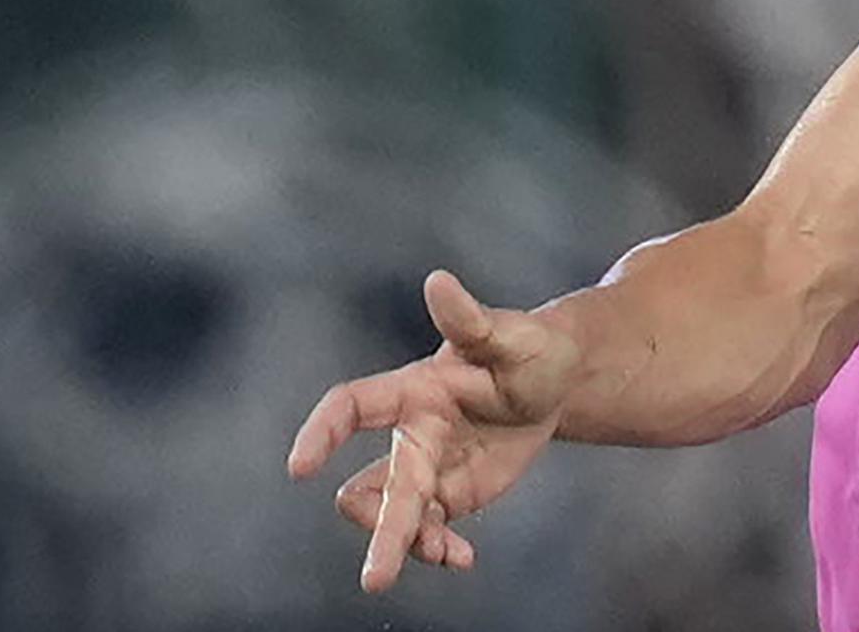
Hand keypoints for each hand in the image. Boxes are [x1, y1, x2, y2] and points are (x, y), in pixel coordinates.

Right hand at [287, 269, 579, 590]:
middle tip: (375, 578)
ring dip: (406, 544)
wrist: (560, 382)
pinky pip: (431, 531)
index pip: (350, 406)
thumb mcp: (511, 334)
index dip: (321, 432)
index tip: (299, 467)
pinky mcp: (450, 495)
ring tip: (443, 555)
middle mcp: (409, 435)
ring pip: (394, 515)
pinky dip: (441, 550)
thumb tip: (438, 281)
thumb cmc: (529, 347)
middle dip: (375, 529)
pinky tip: (463, 559)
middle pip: (375, 486)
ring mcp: (427, 470)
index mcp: (411, 390)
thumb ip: (472, 319)